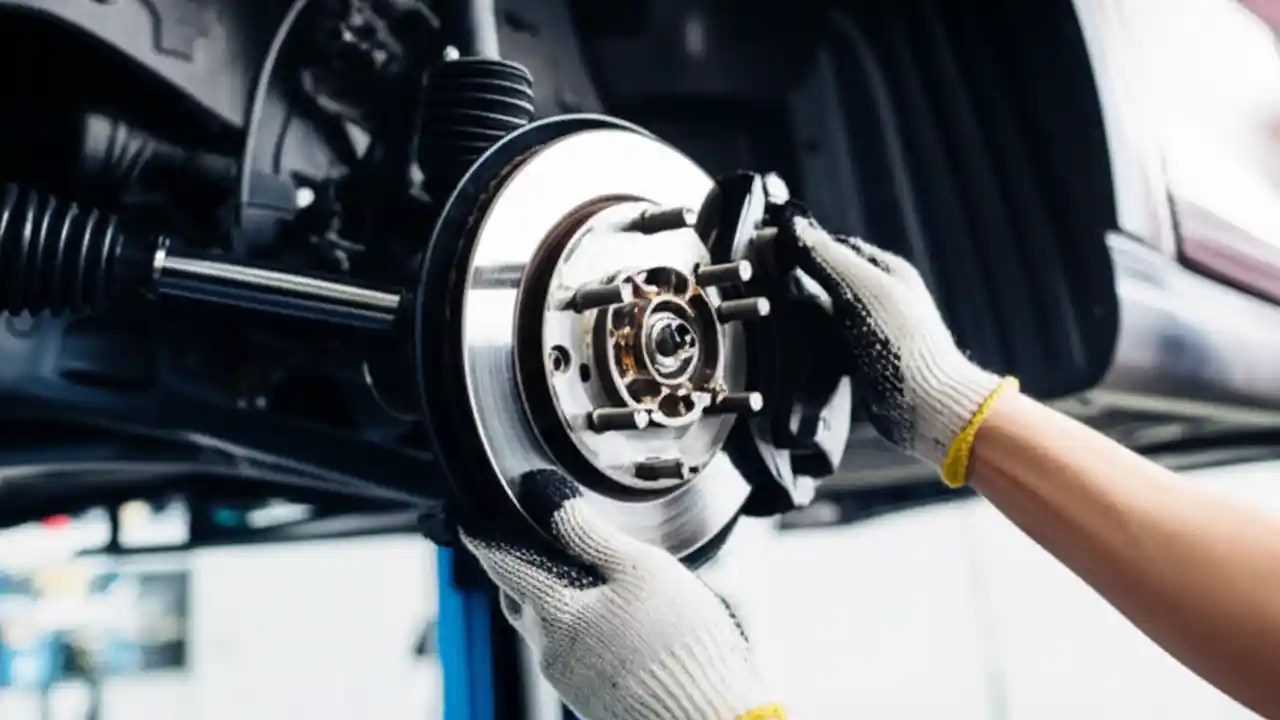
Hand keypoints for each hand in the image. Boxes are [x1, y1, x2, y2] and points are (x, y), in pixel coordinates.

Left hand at [460, 470, 782, 719]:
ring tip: (581, 574)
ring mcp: (570, 678)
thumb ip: (590, 534)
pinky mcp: (591, 696)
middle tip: (527, 542)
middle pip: (519, 599)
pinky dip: (577, 625)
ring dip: (552, 599)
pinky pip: (571, 651)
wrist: (708, 717)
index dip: (485, 540)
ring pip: (545, 627)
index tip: (473, 523)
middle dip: (517, 570)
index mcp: (554, 614)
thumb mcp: (640, 569)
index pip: (503, 566)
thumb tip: (551, 501)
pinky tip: (610, 616)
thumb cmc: (679, 644)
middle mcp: (551, 651)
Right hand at [775, 205, 1014, 485]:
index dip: (807, 246)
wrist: (925, 403)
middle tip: (770, 283)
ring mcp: (875, 329)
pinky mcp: (865, 359)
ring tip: (778, 313)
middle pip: (833, 278)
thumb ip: (827, 257)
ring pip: (830, 311)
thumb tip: (793, 227)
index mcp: (888, 270)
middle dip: (803, 280)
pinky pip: (832, 342)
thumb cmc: (901, 340)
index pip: (839, 246)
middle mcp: (883, 296)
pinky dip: (814, 342)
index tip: (774, 250)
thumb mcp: (861, 288)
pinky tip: (796, 345)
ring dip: (807, 313)